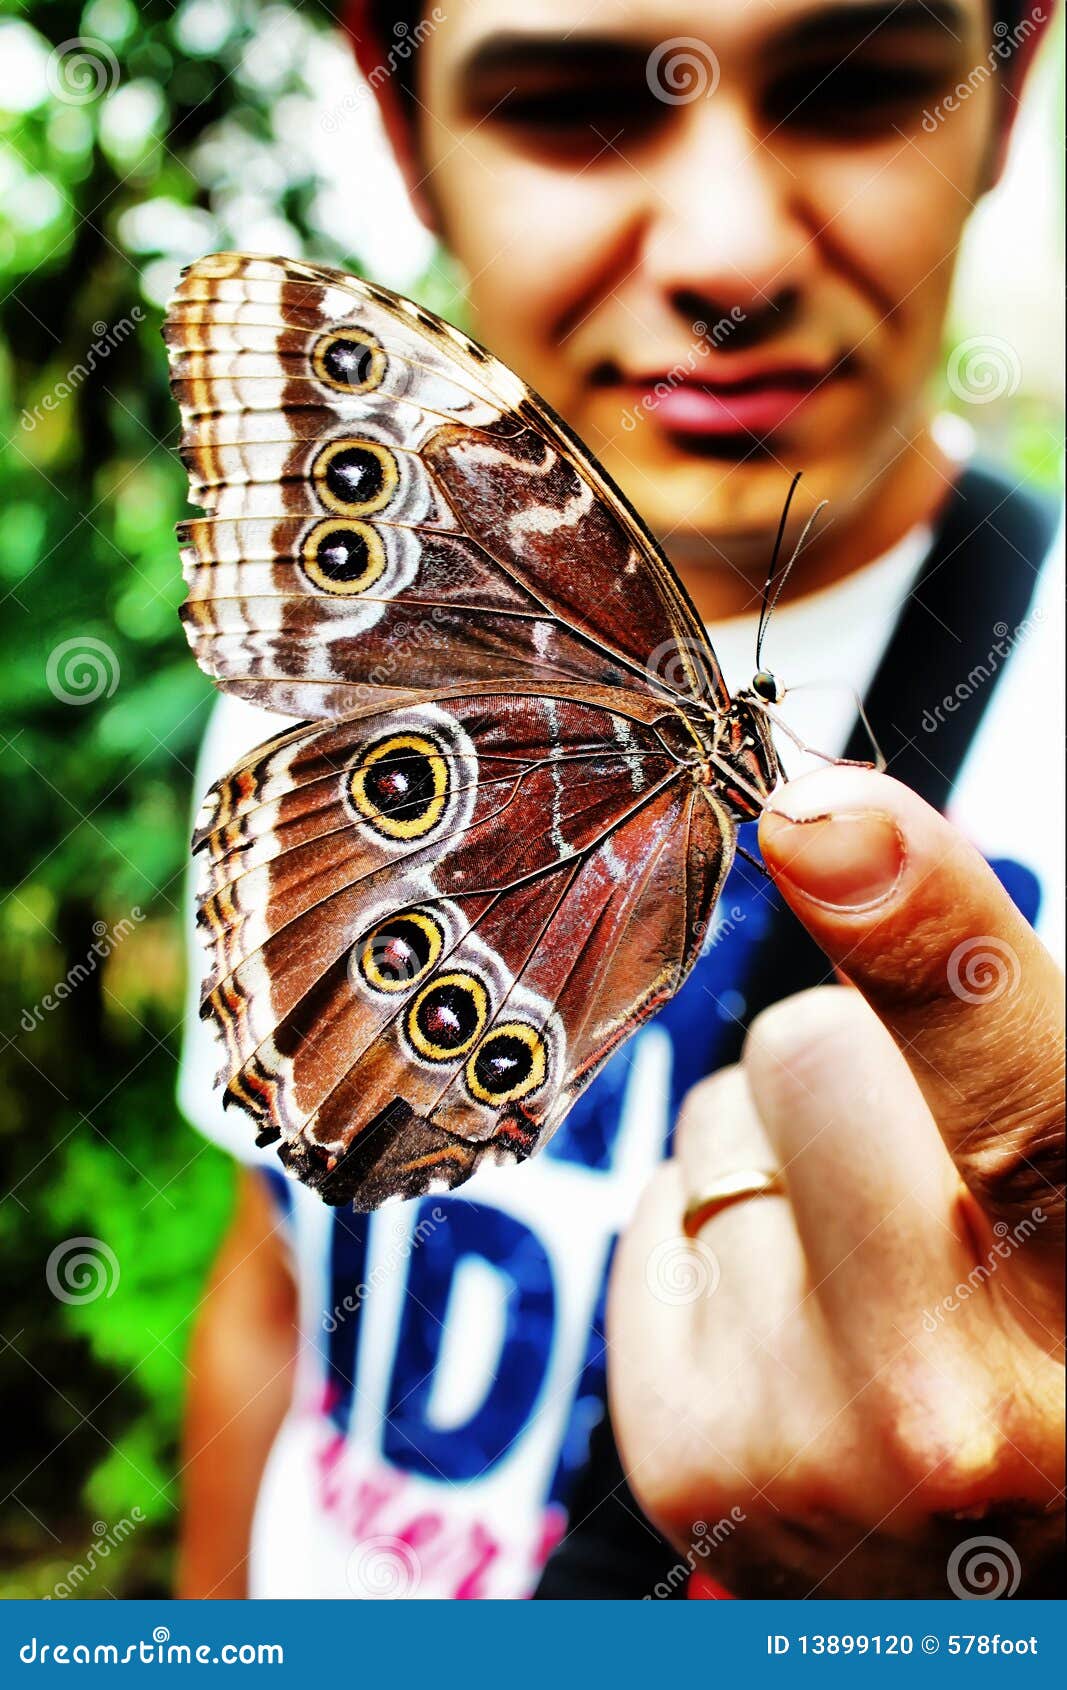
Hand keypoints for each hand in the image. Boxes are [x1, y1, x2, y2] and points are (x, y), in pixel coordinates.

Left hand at [608, 766, 1063, 1597]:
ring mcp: (808, 1453)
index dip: (920, 929)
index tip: (816, 820)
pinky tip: (796, 1326)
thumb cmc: (1050, 1304)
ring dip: (779, 1162)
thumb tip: (818, 826)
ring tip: (871, 1269)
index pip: (1011, 1076)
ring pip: (713, 1128)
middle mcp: (962, 1402)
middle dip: (847, 1067)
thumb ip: (977, 998)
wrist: (1007, 1536)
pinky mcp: (686, 1467)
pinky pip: (652, 1212)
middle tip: (921, 1169)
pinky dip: (712, 1239)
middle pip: (803, 1049)